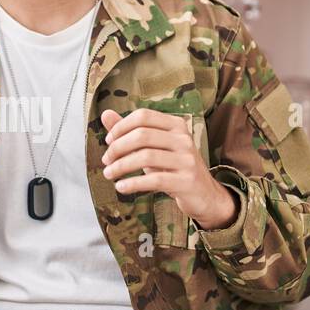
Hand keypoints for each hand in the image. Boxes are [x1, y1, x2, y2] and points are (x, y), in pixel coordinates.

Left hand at [100, 108, 237, 230]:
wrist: (204, 195)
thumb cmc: (174, 167)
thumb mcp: (153, 147)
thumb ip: (130, 131)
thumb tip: (105, 114)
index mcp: (176, 125)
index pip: (143, 116)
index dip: (121, 127)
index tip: (108, 141)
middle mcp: (184, 139)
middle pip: (142, 135)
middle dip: (117, 148)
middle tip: (106, 160)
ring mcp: (187, 160)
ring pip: (146, 156)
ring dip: (121, 166)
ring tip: (109, 174)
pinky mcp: (187, 181)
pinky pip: (155, 180)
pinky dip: (133, 184)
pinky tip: (121, 187)